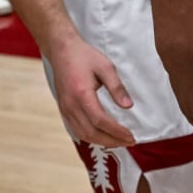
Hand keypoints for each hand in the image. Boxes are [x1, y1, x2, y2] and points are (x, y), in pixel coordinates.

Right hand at [47, 33, 136, 148]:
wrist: (61, 50)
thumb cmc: (84, 56)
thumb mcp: (105, 67)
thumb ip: (117, 87)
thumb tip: (129, 106)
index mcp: (82, 95)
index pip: (100, 121)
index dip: (116, 132)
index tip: (131, 136)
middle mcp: (71, 105)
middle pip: (91, 133)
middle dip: (112, 141)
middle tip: (129, 142)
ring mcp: (65, 109)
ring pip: (83, 134)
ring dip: (101, 141)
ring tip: (118, 142)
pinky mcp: (64, 109)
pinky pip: (76, 129)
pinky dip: (90, 136)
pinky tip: (102, 136)